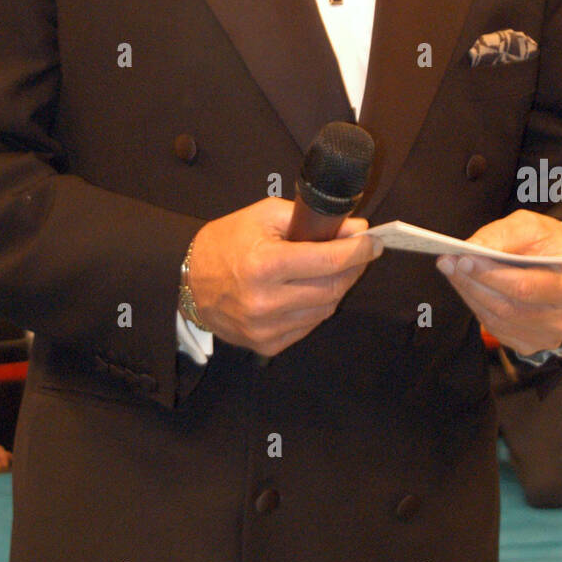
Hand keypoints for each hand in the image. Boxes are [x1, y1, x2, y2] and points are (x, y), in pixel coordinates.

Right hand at [188, 197, 382, 356]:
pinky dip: (318, 306)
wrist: (187, 282)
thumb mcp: (262, 216)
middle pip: (331, 288)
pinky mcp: (266, 345)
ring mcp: (265, 328)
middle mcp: (265, 302)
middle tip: (360, 251)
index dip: (357, 250)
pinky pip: (309, 325)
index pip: (326, 260)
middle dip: (353, 267)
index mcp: (263, 265)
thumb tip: (354, 229)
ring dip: (338, 287)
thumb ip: (309, 219)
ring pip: (325, 309)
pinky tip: (312, 288)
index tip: (373, 240)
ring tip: (336, 267)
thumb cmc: (225, 242)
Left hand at [435, 209, 561, 356]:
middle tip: (447, 262)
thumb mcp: (532, 227)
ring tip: (451, 269)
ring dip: (469, 293)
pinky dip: (477, 306)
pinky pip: (495, 328)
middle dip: (473, 282)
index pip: (525, 287)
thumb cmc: (547, 244)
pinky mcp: (530, 344)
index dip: (491, 275)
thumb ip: (503, 235)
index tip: (463, 258)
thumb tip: (472, 248)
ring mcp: (547, 336)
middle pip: (508, 307)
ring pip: (497, 320)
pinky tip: (467, 286)